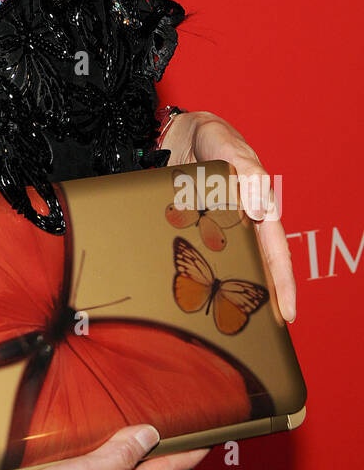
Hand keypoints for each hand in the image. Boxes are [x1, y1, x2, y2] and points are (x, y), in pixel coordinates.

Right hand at [0, 425, 209, 469]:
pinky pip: (93, 464)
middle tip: (181, 424)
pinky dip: (103, 448)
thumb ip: (118, 456)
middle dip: (163, 448)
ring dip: (133, 445)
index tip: (209, 439)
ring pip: (118, 465)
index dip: (188, 454)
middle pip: (144, 468)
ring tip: (145, 424)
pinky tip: (97, 437)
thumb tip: (151, 435)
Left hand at [162, 110, 295, 323]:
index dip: (283, 285)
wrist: (182, 134)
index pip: (275, 254)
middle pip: (255, 268)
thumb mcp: (231, 151)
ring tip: (227, 326)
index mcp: (258, 211)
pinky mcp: (194, 229)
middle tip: (260, 335)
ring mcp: (218, 230)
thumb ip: (247, 174)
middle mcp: (241, 225)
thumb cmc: (215, 140)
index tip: (288, 315)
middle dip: (260, 301)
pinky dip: (199, 275)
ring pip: (227, 267)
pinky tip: (189, 295)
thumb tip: (259, 209)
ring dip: (228, 292)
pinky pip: (200, 257)